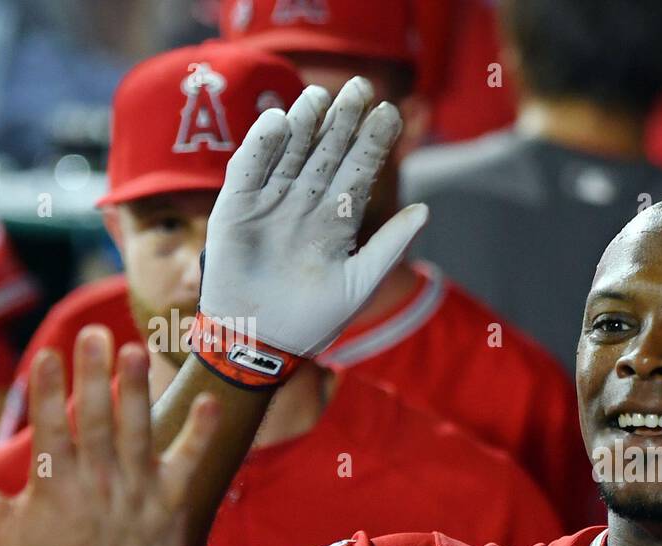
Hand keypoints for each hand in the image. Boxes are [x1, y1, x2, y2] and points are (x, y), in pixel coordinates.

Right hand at [0, 327, 219, 545]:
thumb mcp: (3, 535)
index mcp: (56, 486)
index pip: (52, 427)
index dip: (52, 390)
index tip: (51, 355)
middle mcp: (100, 482)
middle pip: (97, 418)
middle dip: (94, 373)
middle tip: (95, 333)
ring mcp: (140, 490)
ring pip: (139, 429)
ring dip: (137, 389)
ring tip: (136, 349)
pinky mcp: (174, 500)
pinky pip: (191, 460)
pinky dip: (201, 431)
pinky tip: (210, 400)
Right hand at [197, 78, 428, 360]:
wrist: (264, 342)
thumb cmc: (315, 319)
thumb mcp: (361, 281)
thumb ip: (389, 245)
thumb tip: (426, 211)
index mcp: (334, 220)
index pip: (356, 172)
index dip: (372, 144)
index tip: (391, 113)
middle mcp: (303, 204)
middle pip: (325, 152)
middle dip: (343, 121)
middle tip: (361, 87)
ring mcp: (269, 203)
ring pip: (289, 153)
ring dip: (304, 124)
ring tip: (323, 96)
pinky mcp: (235, 208)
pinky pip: (249, 169)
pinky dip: (261, 145)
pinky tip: (279, 120)